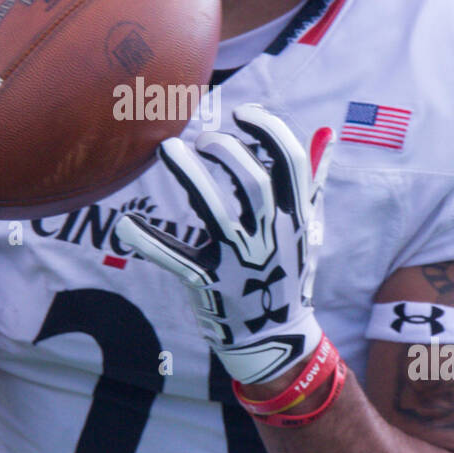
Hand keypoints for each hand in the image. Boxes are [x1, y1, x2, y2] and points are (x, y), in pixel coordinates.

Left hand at [116, 103, 333, 385]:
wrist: (275, 339)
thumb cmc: (289, 271)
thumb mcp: (309, 225)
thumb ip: (313, 179)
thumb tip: (327, 133)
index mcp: (296, 216)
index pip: (291, 162)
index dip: (268, 129)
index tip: (243, 113)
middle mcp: (271, 236)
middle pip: (253, 181)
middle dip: (228, 151)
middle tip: (206, 140)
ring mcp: (241, 261)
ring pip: (214, 211)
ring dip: (189, 175)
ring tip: (168, 149)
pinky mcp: (210, 283)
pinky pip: (176, 258)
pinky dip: (149, 242)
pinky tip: (126, 222)